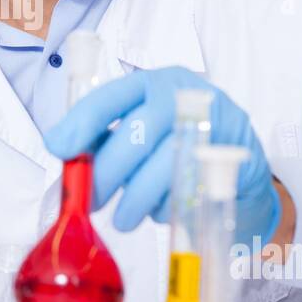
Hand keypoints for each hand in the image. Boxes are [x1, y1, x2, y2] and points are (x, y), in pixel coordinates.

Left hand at [43, 66, 280, 244]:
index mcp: (157, 83)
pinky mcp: (236, 157)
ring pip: (164, 163)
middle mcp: (188, 94)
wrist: (242, 168)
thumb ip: (108, 139)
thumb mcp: (143, 133)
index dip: (83, 122)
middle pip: (137, 132)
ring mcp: (217, 123)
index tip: (59, 148)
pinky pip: (193, 185)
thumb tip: (66, 154)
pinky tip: (160, 210)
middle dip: (107, 172)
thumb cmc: (179, 149)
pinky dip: (169, 204)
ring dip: (136, 198)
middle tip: (90, 201)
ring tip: (123, 218)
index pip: (113, 96)